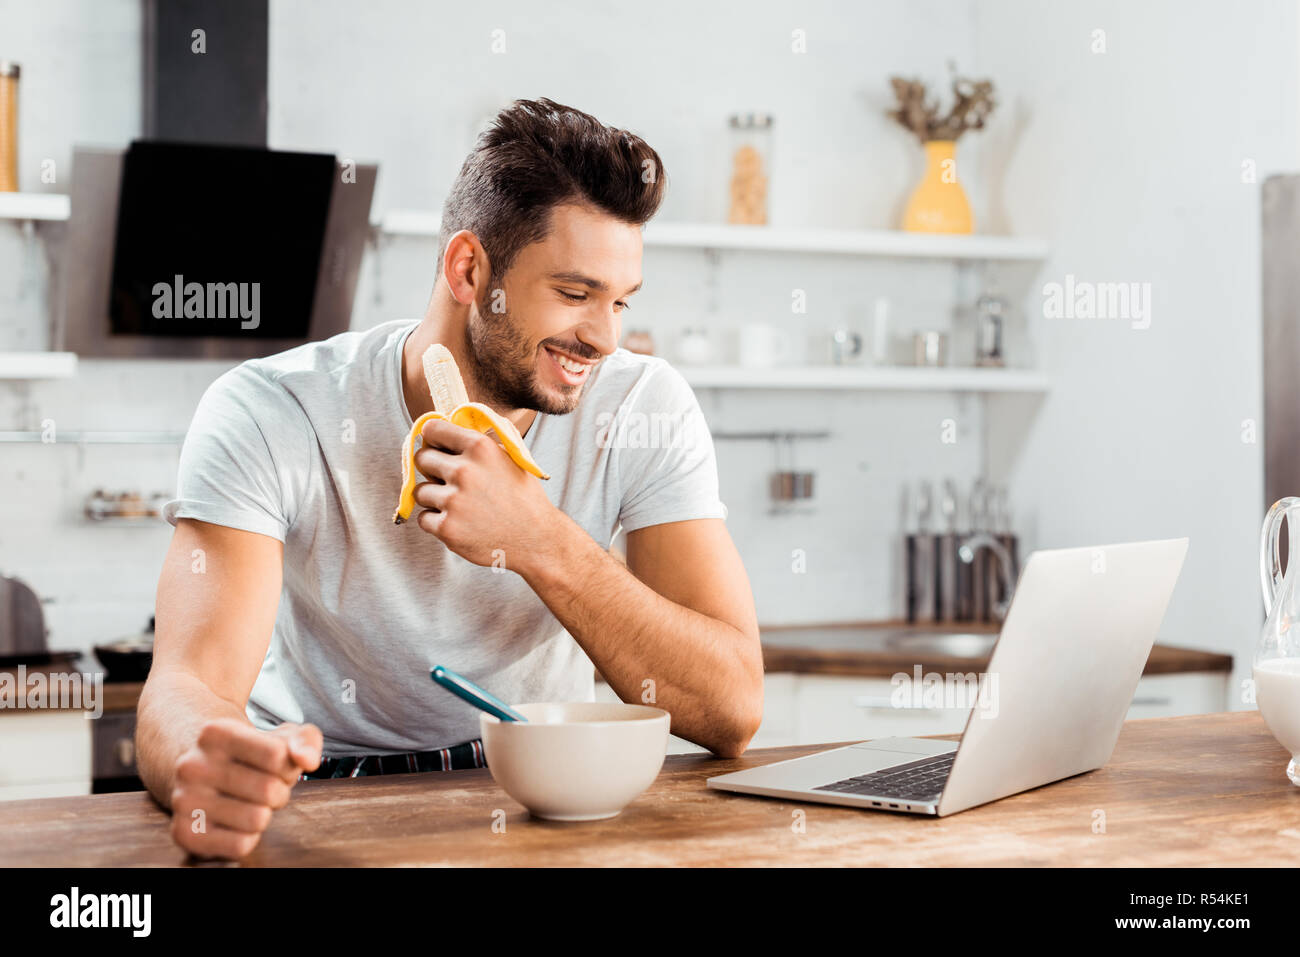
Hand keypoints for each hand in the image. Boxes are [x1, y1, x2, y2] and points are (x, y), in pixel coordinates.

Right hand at [169, 718, 321, 859]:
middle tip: (265, 787)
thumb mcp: (279, 737)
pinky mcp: (184, 832)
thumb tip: (309, 761)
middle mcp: (192, 765)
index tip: (276, 765)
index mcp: (215, 733)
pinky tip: (238, 823)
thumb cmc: (250, 755)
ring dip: (265, 814)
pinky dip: (250, 837)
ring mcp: (183, 800)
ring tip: (252, 803)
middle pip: (269, 789)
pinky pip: (240, 845)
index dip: (288, 766)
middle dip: (279, 791)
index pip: (277, 755)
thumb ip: (305, 740)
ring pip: (257, 819)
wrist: (200, 774)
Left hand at [412, 416, 558, 569]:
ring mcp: (453, 501)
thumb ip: (477, 444)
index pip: (432, 429)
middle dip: (432, 469)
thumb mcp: (509, 458)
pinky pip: (423, 518)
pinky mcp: (446, 528)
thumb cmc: (523, 498)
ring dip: (435, 499)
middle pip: (422, 459)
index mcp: (480, 447)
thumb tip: (444, 431)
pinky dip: (437, 522)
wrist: (537, 539)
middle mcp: (464, 470)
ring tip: (461, 506)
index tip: (436, 447)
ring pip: (420, 491)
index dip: (432, 439)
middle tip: (450, 481)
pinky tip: (461, 523)